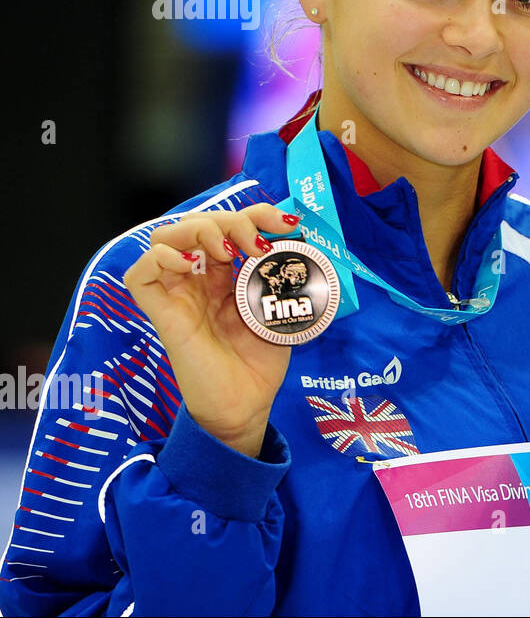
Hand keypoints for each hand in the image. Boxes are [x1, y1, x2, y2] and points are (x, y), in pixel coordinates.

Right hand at [123, 204, 301, 456]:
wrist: (245, 404)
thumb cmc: (261, 361)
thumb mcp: (282, 311)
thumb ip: (283, 280)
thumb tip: (302, 245)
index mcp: (227, 272)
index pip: (231, 223)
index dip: (256, 212)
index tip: (286, 223)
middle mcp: (200, 277)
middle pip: (198, 221)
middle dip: (231, 220)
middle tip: (257, 244)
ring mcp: (178, 293)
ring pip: (164, 236)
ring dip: (198, 230)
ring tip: (227, 251)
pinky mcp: (162, 314)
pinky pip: (140, 273)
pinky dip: (160, 257)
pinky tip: (189, 266)